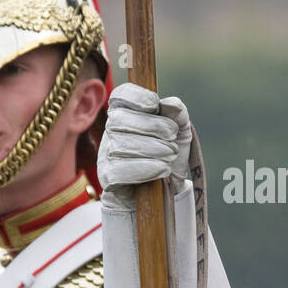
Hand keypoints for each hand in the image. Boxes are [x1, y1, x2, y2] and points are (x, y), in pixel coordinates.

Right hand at [97, 83, 192, 204]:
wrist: (166, 192)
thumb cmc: (169, 156)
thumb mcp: (180, 134)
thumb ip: (178, 115)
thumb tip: (170, 103)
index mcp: (126, 113)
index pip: (120, 96)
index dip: (135, 97)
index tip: (155, 105)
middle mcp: (111, 131)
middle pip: (120, 119)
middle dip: (152, 127)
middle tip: (172, 138)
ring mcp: (106, 154)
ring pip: (121, 145)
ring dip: (153, 150)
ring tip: (170, 155)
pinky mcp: (108, 177)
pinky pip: (120, 170)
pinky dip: (145, 168)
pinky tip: (162, 170)